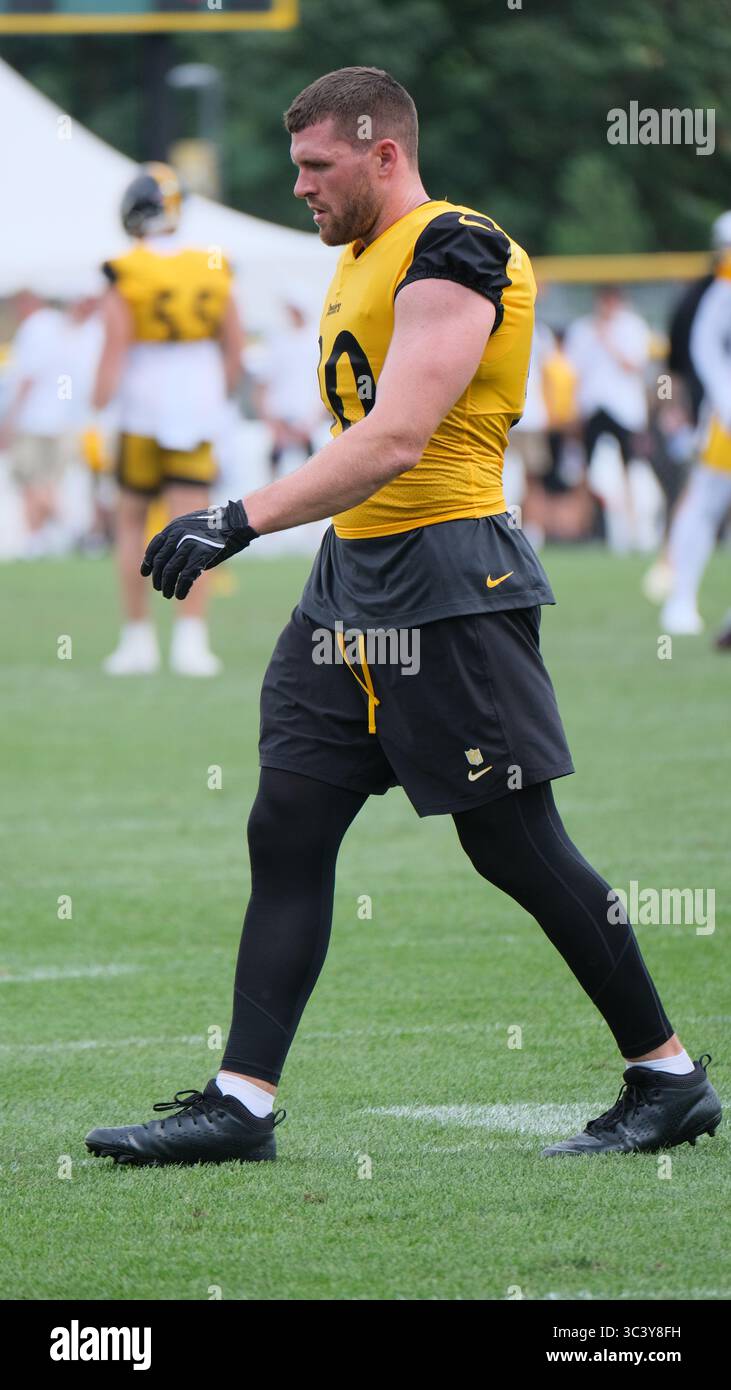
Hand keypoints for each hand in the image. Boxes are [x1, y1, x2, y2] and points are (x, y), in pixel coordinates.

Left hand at [140, 498, 258, 599]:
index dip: (148, 562)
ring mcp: (188, 546)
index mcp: (174, 527)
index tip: (146, 572)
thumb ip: (180, 540)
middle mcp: (178, 535)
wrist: (236, 522)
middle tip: (158, 587)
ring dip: (167, 585)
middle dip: (157, 577)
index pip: (155, 546)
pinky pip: (185, 577)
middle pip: (161, 561)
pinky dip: (181, 589)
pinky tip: (180, 595)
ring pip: (170, 571)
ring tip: (167, 594)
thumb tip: (173, 561)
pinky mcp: (200, 556)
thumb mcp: (192, 526)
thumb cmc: (217, 525)